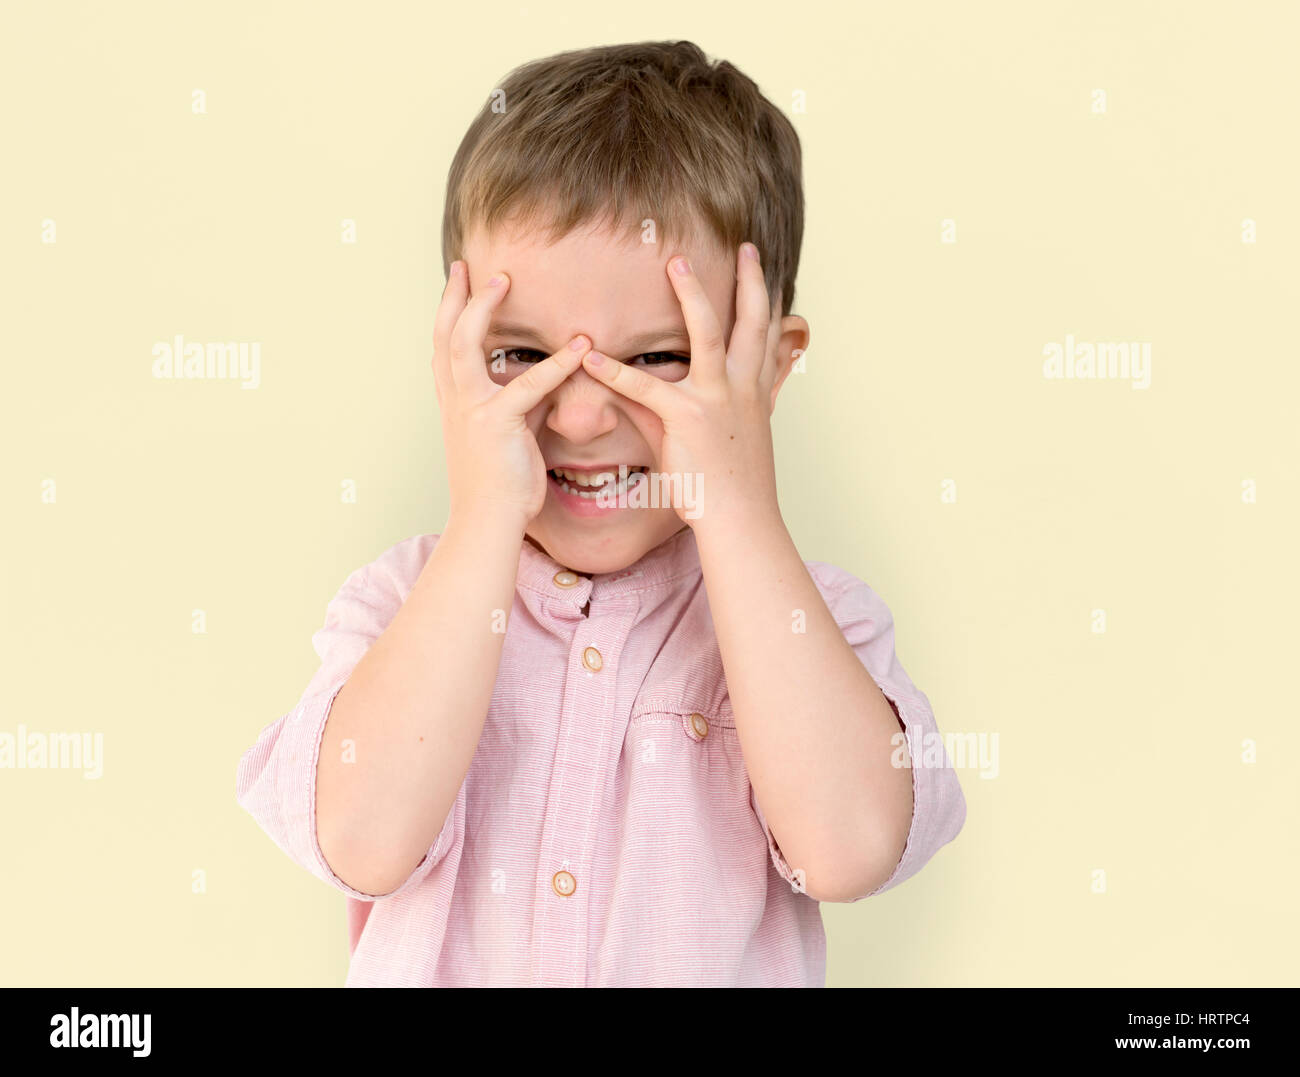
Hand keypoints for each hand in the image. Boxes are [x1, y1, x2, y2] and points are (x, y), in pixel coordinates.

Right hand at [432, 262, 590, 526]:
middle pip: (444, 335)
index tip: (460, 283)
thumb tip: (549, 383)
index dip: (451, 313)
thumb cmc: (501, 486)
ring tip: (504, 281)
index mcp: (455, 404)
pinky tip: (580, 346)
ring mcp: (471, 410)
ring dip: (483, 309)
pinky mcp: (496, 423)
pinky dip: (556, 363)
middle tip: (468, 265)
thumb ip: (526, 404)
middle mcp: (455, 401)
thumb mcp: (511, 436)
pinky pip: (528, 385)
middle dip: (454, 297)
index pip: (445, 348)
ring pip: (465, 345)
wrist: (487, 522)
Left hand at [578, 244, 781, 527]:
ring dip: (691, 295)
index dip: (770, 301)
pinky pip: (646, 387)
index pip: (768, 337)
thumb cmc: (733, 485)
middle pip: (753, 321)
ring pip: (709, 333)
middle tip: (744, 245)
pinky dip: (615, 371)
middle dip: (750, 280)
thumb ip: (702, 407)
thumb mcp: (730, 440)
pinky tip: (591, 356)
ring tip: (674, 263)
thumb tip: (676, 394)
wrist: (741, 520)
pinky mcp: (688, 419)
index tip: (766, 270)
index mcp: (755, 392)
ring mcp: (718, 399)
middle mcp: (743, 388)